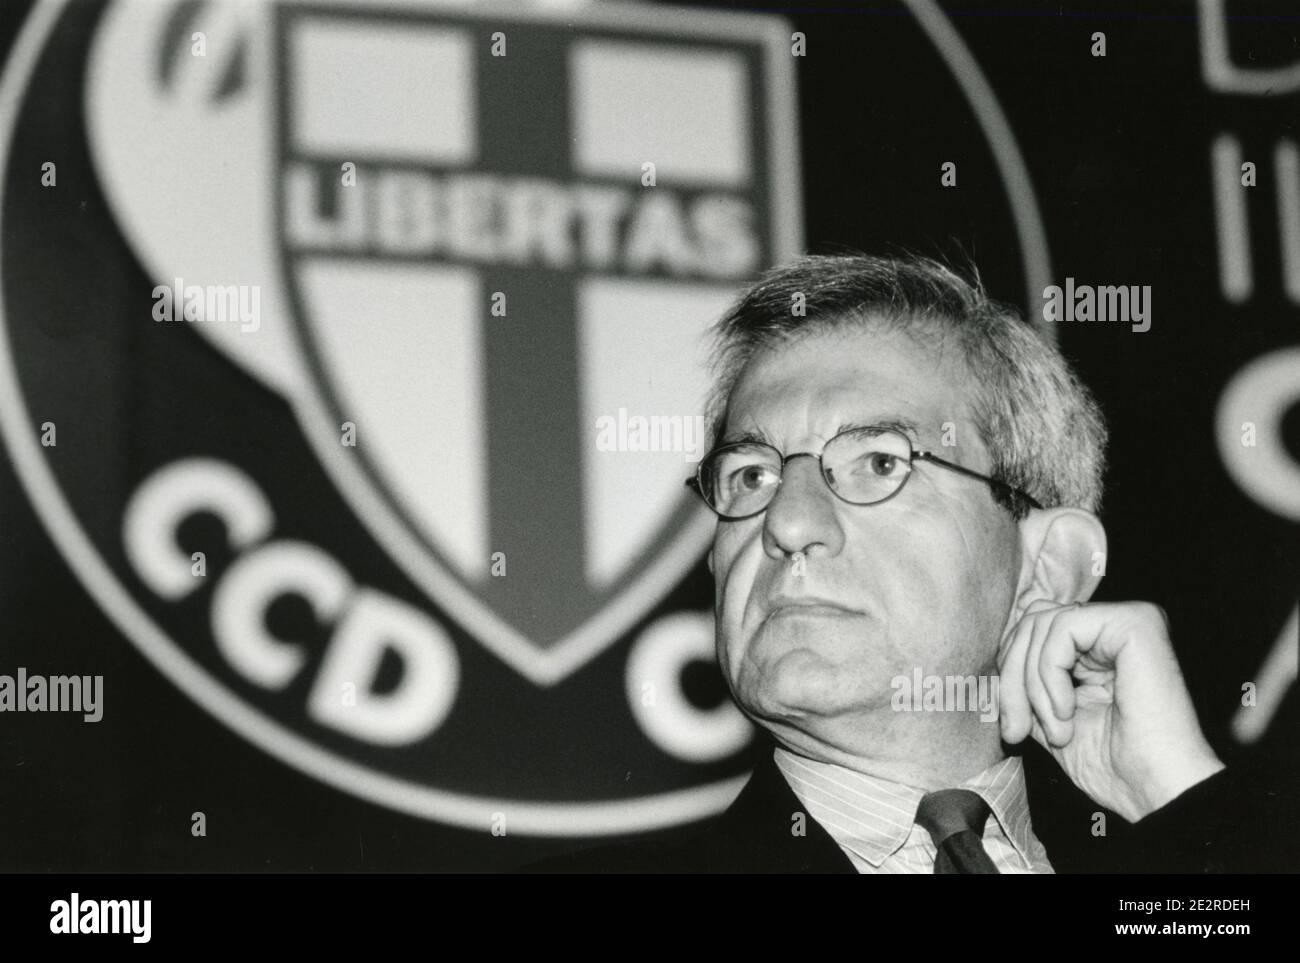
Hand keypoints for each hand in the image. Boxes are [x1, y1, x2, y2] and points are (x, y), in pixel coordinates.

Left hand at [997, 600, 1224, 822]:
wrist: (1157, 793)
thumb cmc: (1115, 766)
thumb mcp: (1050, 719)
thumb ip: (1027, 683)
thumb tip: (997, 663)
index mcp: (1101, 646)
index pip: (1034, 628)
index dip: (1010, 672)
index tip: (1011, 727)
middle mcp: (1116, 626)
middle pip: (1033, 621)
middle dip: (1012, 680)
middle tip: (1017, 730)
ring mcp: (1129, 620)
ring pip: (1042, 624)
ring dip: (1032, 686)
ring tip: (1057, 729)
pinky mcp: (1136, 622)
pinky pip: (1062, 628)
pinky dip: (1050, 674)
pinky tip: (1068, 711)